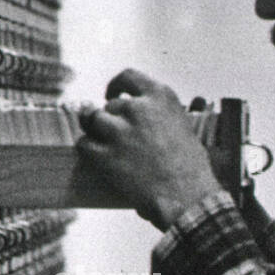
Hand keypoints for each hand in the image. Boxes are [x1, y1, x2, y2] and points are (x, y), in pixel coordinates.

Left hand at [77, 69, 225, 229]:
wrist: (186, 197)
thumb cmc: (190, 167)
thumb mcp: (181, 125)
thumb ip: (157, 113)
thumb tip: (134, 112)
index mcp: (160, 97)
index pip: (128, 77)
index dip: (114, 86)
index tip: (110, 95)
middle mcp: (137, 109)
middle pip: (109, 106)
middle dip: (110, 120)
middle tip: (116, 137)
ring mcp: (119, 131)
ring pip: (92, 120)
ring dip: (95, 131)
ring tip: (104, 145)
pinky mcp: (104, 154)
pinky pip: (84, 144)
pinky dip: (88, 151)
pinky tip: (98, 160)